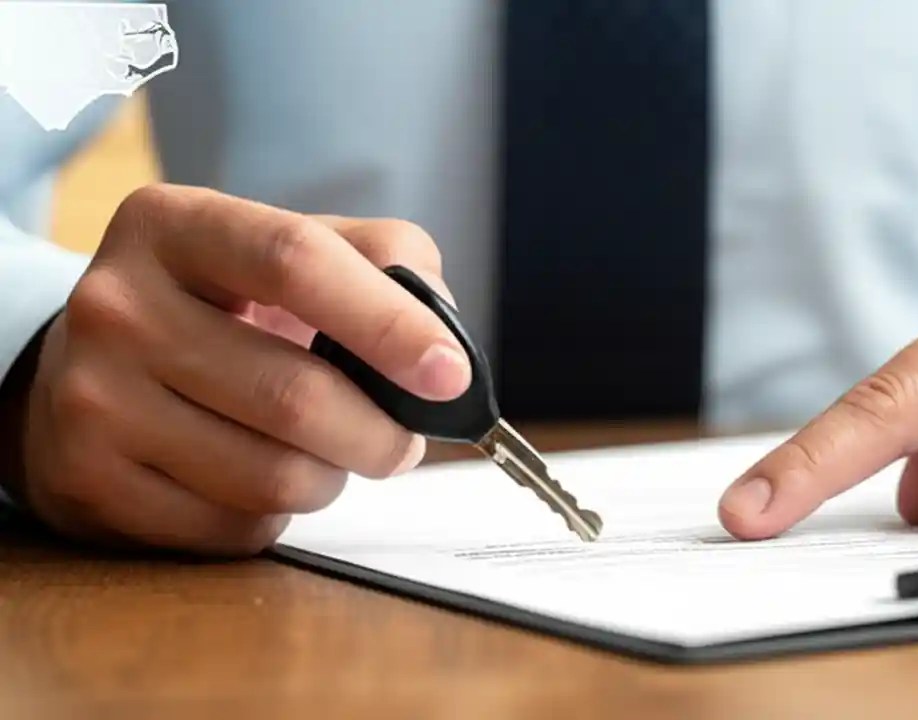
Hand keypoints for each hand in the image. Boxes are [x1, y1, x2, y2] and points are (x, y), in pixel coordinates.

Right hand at [13, 184, 469, 554]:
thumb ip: (380, 262)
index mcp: (172, 225)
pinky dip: (276, 513)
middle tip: (402, 439)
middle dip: (380, 433)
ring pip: (273, 475)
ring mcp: (92, 398)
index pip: (295, 261)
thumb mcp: (285, 251)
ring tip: (326, 453)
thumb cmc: (218, 308)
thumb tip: (441, 336)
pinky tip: (260, 475)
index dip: (388, 323)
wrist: (87, 371)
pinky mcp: (90, 482)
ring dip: (331, 477)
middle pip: (294, 394)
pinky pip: (235, 524)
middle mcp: (116, 305)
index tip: (449, 374)